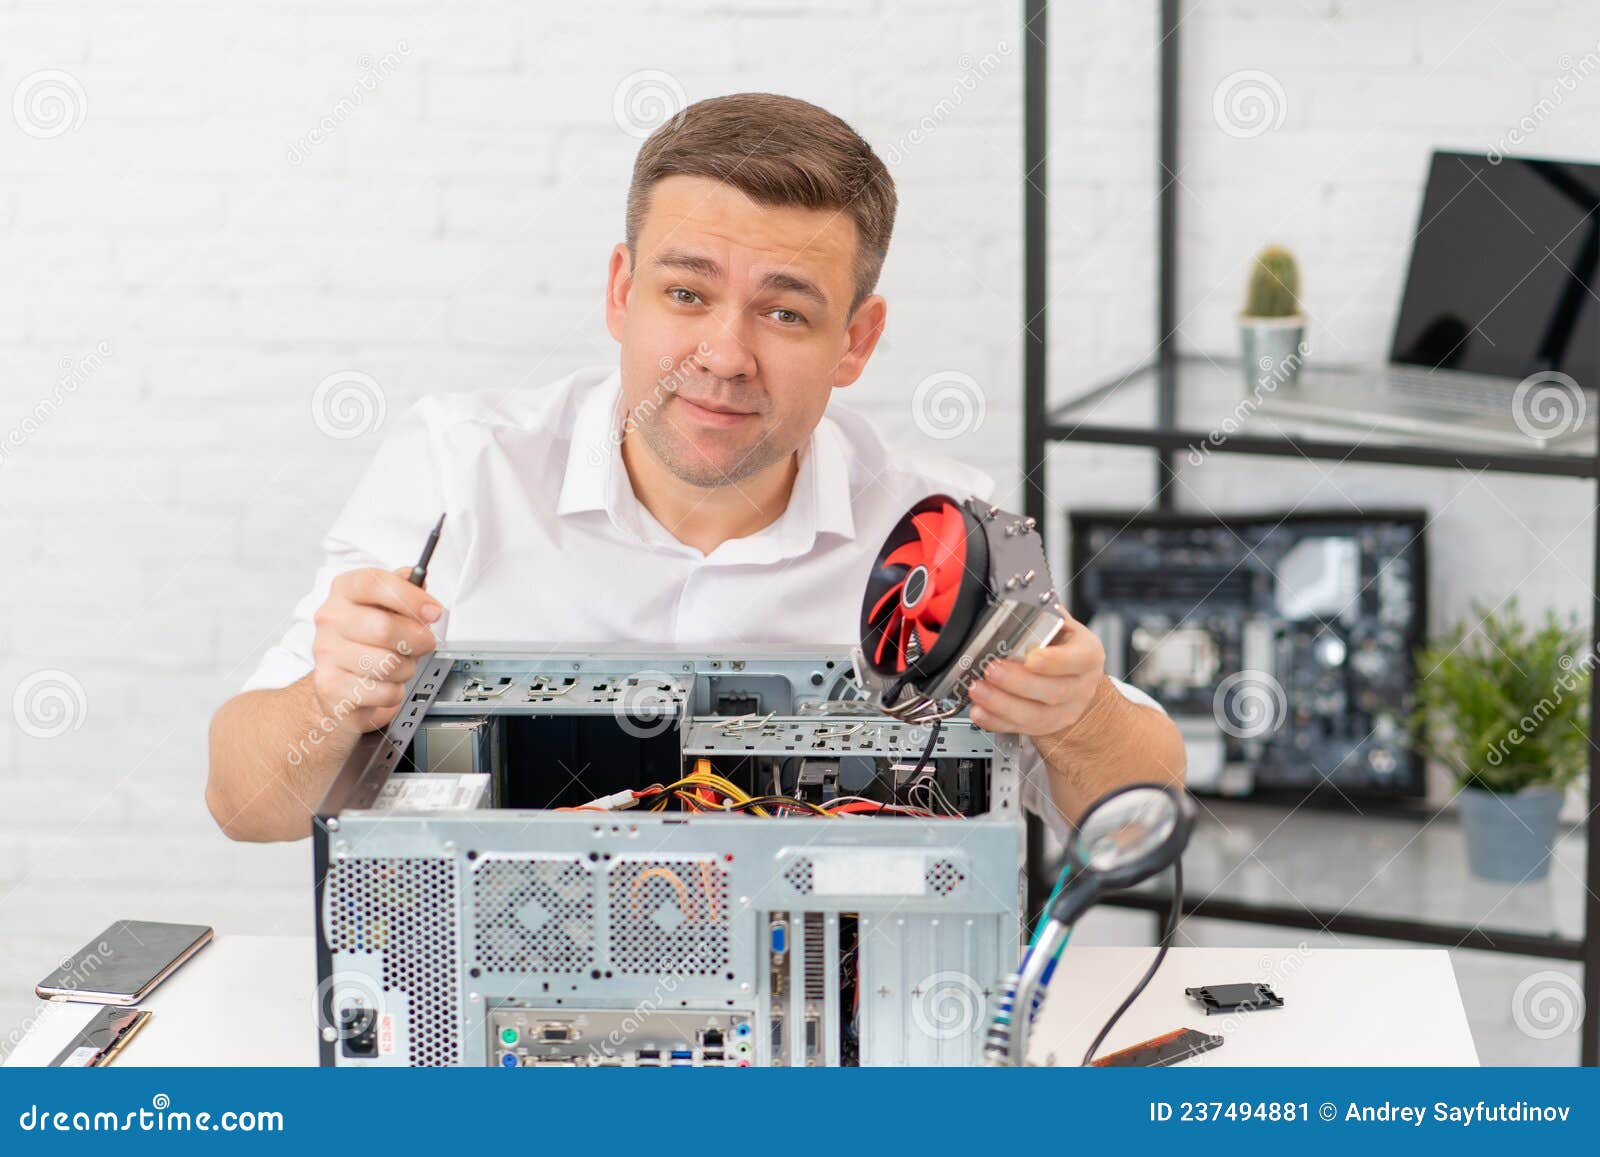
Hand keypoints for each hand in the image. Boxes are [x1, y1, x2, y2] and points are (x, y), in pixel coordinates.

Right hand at [309, 566, 442, 731]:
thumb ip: (403, 589)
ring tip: (398, 664)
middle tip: (424, 643)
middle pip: (385, 628)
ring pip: (388, 664)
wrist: (339, 680)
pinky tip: (383, 683)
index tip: (433, 611)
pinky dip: (394, 691)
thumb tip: (418, 578)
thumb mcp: (385, 606)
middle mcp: (331, 619)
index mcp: (345, 591)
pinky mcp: (331, 686)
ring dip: (406, 668)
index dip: (410, 598)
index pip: (374, 584)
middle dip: (417, 640)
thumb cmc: (365, 638)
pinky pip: (384, 691)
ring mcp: (327, 653)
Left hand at [966, 607, 1106, 738]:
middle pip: (1053, 691)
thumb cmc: (1064, 648)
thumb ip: (1043, 616)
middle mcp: (1079, 687)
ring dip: (1001, 704)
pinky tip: (979, 711)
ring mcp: (1063, 711)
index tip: (1032, 656)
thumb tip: (1019, 597)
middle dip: (1017, 682)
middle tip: (992, 669)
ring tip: (978, 689)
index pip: (1078, 660)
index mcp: (1087, 656)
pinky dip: (995, 721)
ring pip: (1035, 716)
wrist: (1075, 680)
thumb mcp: (1062, 627)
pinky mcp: (1044, 727)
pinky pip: (1018, 729)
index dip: (1054, 661)